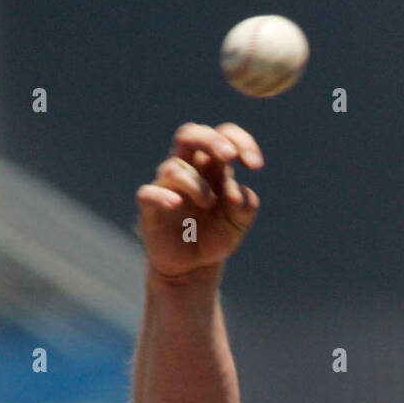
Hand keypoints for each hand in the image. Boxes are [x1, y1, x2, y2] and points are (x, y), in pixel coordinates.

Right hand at [135, 122, 262, 282]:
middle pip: (190, 134)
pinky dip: (162, 197)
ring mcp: (167, 187)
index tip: (255, 166)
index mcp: (212, 167)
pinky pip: (148, 194)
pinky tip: (176, 204)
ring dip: (197, 183)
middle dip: (210, 141)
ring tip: (209, 204)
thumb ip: (244, 207)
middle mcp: (187, 170)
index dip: (240, 141)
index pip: (222, 135)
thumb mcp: (238, 224)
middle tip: (229, 157)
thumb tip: (234, 194)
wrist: (192, 268)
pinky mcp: (150, 209)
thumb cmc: (214, 236)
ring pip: (174, 167)